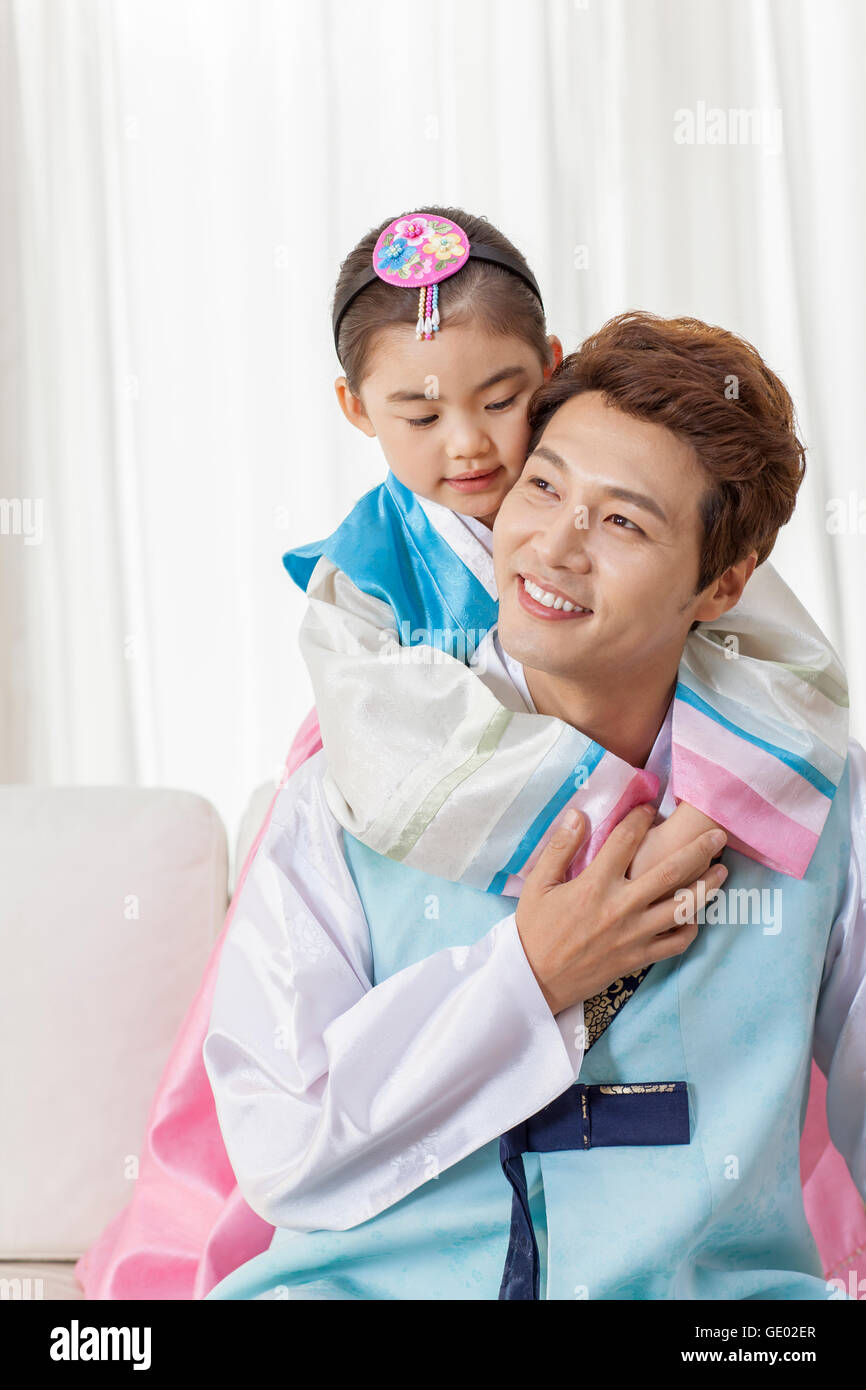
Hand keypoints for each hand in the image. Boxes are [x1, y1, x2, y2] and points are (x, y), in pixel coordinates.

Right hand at [515, 805, 727, 1015]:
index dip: (641, 818)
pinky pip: (676, 943)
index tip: (652, 806)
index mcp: (594, 885)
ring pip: (683, 907)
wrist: (535, 980)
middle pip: (671, 871)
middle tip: (718, 835)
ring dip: (707, 887)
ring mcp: (634, 934)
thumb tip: (577, 814)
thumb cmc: (534, 929)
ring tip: (723, 871)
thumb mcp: (538, 884)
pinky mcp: (638, 957)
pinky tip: (697, 916)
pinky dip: (691, 929)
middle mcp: (621, 907)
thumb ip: (560, 848)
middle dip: (699, 849)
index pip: (625, 840)